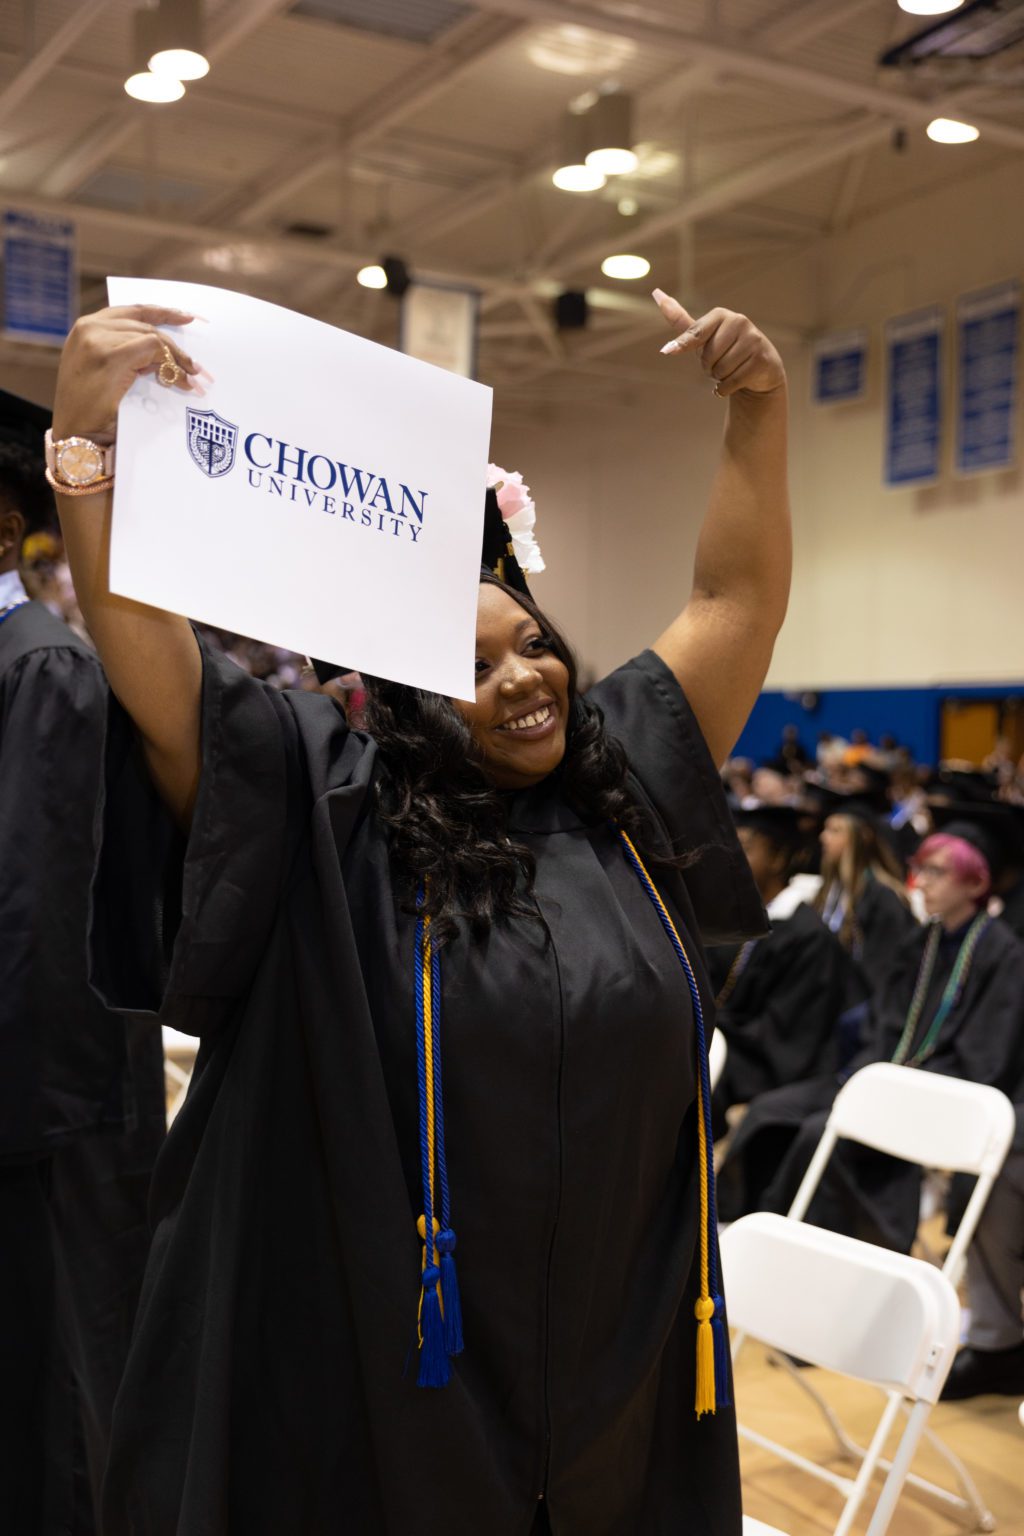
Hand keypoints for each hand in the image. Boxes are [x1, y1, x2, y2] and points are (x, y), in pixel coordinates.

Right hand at [52, 304, 203, 439]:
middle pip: (145, 325)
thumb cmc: (90, 412)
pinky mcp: (109, 356)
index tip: (186, 317)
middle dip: (174, 347)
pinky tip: (183, 381)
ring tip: (193, 378)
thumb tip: (164, 355)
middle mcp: (89, 328)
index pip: (130, 311)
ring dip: (176, 359)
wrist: (76, 435)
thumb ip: (128, 355)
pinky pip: (152, 349)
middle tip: (197, 368)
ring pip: (151, 337)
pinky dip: (172, 366)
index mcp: (86, 329)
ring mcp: (97, 340)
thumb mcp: (108, 373)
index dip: (161, 312)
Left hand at [652, 290, 784, 398]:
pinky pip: (731, 382)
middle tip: (722, 361)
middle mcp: (739, 321)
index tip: (666, 351)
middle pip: (707, 356)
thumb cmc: (726, 350)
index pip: (695, 333)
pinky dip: (728, 388)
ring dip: (720, 377)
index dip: (681, 345)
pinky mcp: (761, 359)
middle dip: (709, 367)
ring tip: (732, 368)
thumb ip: (681, 321)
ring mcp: (753, 339)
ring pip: (720, 370)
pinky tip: (738, 380)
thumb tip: (656, 294)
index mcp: (721, 314)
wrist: (760, 369)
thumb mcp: (704, 336)